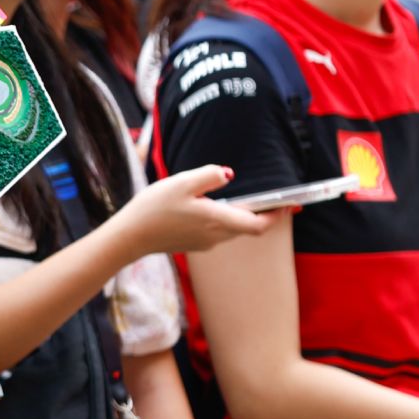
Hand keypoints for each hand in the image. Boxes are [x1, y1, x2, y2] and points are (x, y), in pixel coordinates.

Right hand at [111, 165, 276, 258]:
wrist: (129, 237)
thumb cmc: (154, 209)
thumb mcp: (182, 183)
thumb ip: (210, 176)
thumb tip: (229, 174)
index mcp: (217, 220)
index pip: (258, 225)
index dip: (277, 216)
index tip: (289, 205)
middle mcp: (215, 236)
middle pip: (246, 227)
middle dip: (258, 213)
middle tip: (268, 198)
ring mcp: (203, 243)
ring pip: (230, 229)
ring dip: (236, 215)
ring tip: (231, 197)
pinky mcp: (192, 244)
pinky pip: (214, 231)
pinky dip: (219, 219)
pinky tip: (204, 207)